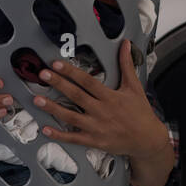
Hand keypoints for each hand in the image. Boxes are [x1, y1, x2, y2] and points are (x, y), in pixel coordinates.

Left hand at [35, 39, 170, 160]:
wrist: (147, 139)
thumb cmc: (141, 113)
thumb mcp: (134, 87)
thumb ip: (126, 65)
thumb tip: (126, 44)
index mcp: (110, 97)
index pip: (87, 81)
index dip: (71, 72)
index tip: (57, 64)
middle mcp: (101, 111)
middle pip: (76, 95)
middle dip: (58, 84)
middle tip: (43, 75)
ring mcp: (96, 127)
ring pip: (71, 117)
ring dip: (53, 108)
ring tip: (37, 100)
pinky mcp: (94, 141)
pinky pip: (74, 138)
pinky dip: (59, 135)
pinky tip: (45, 129)